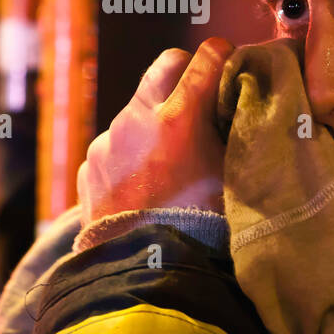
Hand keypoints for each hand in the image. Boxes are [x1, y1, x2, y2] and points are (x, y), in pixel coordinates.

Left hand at [77, 37, 233, 224]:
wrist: (144, 277)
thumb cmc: (201, 231)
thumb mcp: (234, 178)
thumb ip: (236, 136)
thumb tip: (245, 106)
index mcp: (178, 119)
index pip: (204, 59)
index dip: (221, 56)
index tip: (228, 58)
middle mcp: (136, 121)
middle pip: (164, 66)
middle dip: (184, 72)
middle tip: (200, 95)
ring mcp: (106, 143)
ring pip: (136, 111)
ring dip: (155, 122)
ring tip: (171, 161)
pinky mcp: (87, 168)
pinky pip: (113, 148)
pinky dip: (130, 157)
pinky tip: (144, 187)